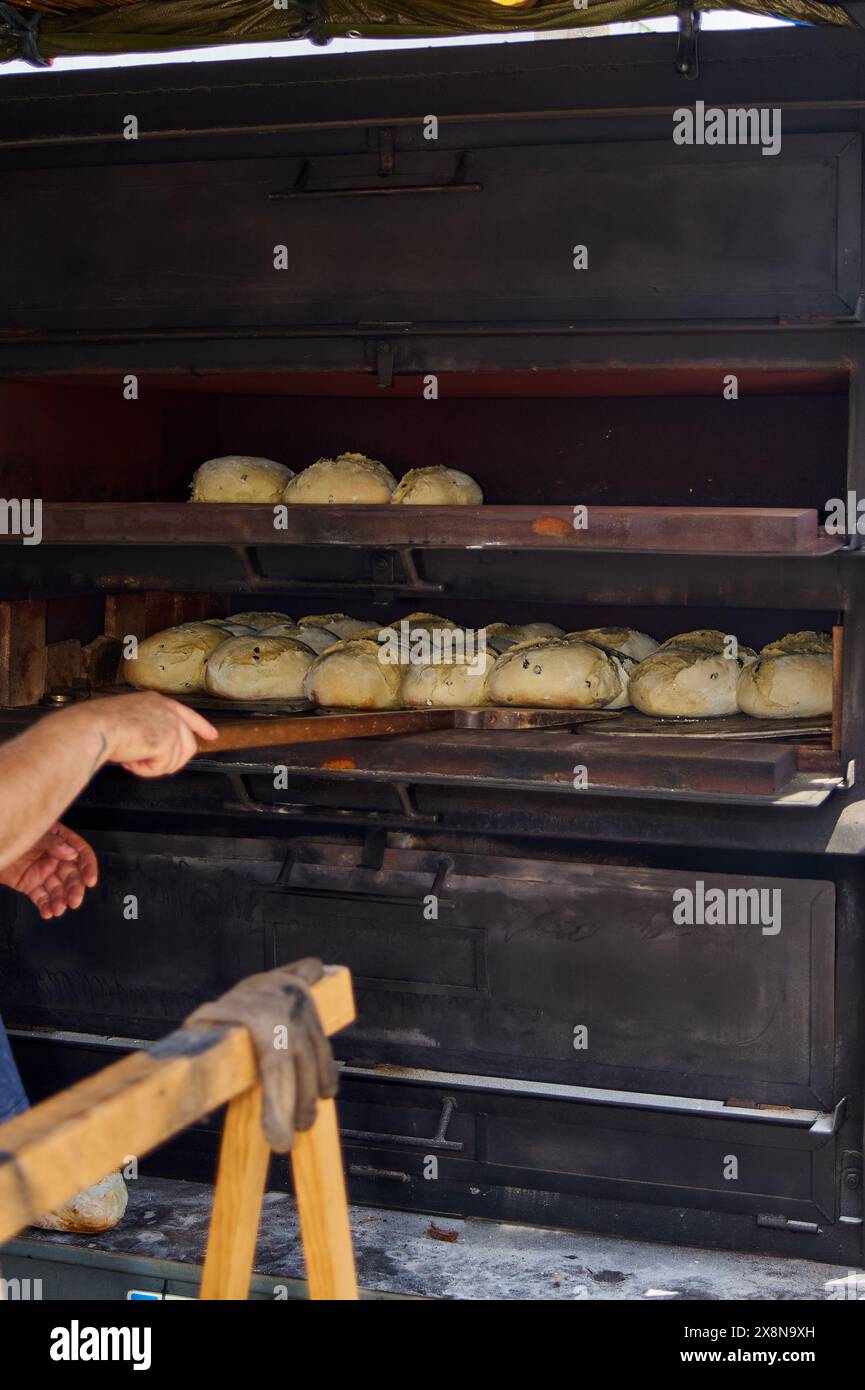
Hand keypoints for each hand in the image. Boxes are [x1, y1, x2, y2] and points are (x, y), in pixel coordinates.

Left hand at [0, 822, 97, 919]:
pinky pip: (41, 897)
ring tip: (58, 909)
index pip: (80, 852)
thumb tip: (71, 852)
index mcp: (57, 839)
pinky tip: (47, 912)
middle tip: (74, 900)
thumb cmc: (6, 835)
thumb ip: (51, 842)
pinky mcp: (30, 885)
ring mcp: (42, 871)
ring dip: (60, 900)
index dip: (88, 866)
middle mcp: (53, 856)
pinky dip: (46, 906)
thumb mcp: (31, 835)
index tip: (89, 880)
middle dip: (74, 889)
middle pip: (71, 874)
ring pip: (57, 889)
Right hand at [88, 692, 217, 777]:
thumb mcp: (129, 719)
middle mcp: (168, 711)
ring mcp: (170, 725)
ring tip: (131, 757)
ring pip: (174, 761)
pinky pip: (162, 768)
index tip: (212, 735)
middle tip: (145, 763)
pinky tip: (131, 760)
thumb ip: (148, 728)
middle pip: (187, 746)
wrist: (94, 727)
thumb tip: (154, 749)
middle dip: (169, 761)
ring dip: (151, 766)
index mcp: (157, 702)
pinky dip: (145, 770)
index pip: (187, 715)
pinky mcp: (167, 741)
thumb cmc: (99, 724)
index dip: (201, 726)